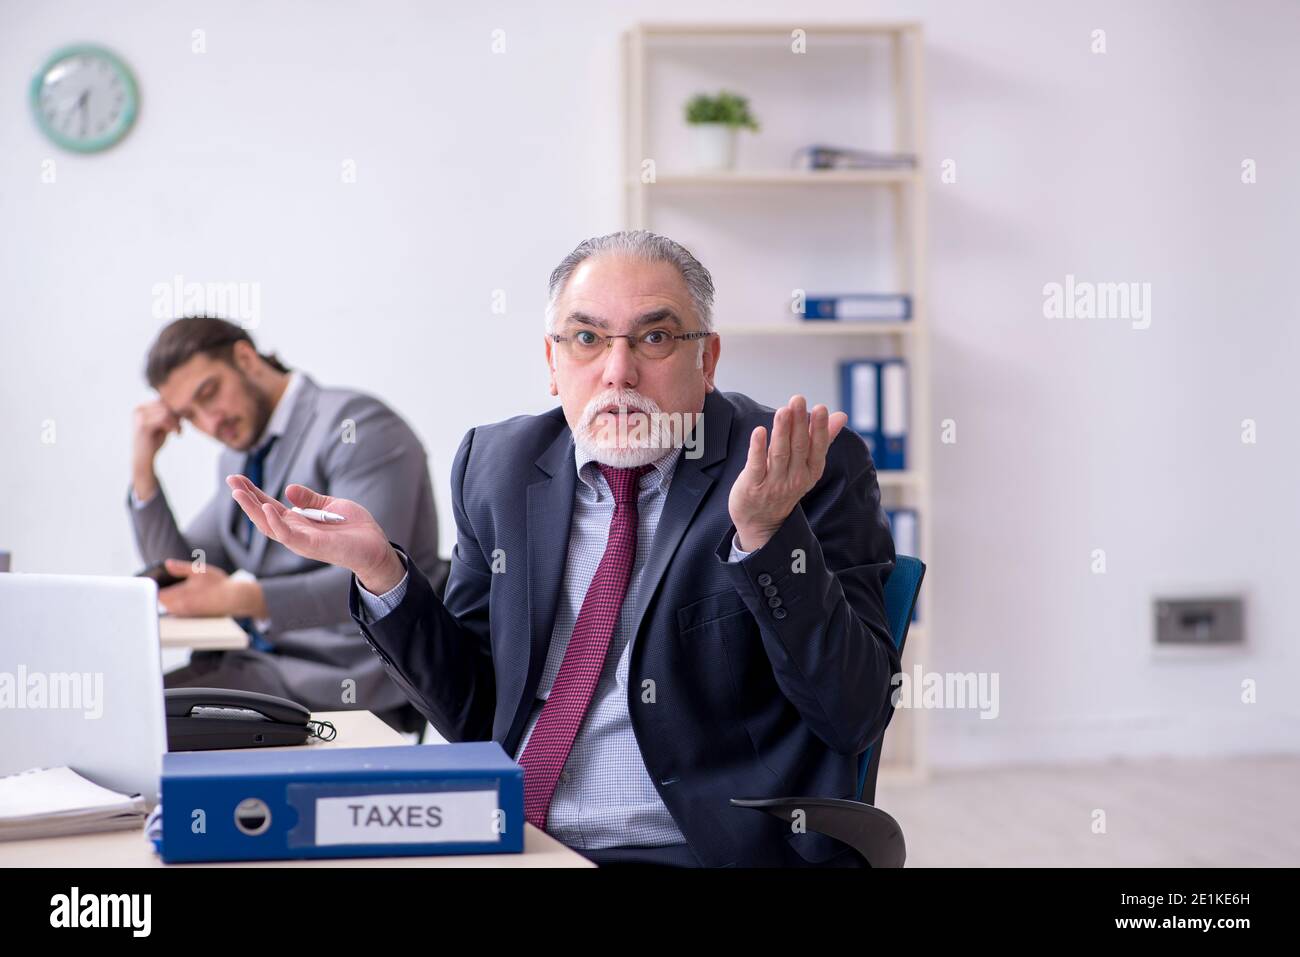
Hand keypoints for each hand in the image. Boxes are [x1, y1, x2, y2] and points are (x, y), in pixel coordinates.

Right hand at [132, 400, 180, 499]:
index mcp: (141, 408)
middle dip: (176, 416)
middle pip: (164, 405)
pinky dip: (172, 426)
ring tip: (178, 431)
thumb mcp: (163, 425)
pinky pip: (163, 419)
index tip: (180, 422)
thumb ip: (169, 415)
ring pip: (166, 411)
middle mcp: (138, 410)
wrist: (143, 459)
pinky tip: (175, 434)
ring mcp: (139, 417)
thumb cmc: (153, 442)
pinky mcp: (143, 425)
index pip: (162, 401)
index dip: (174, 410)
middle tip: (180, 428)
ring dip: (175, 422)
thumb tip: (184, 405)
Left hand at [157, 559, 265, 617]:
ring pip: (168, 606)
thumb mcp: (199, 570)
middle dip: (159, 590)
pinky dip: (175, 602)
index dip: (152, 586)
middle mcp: (180, 608)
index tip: (150, 578)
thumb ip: (181, 567)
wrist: (235, 599)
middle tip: (158, 579)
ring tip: (169, 587)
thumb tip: (167, 564)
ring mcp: (185, 614)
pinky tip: (182, 594)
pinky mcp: (191, 617)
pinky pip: (176, 610)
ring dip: (167, 597)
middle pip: (161, 600)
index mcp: (180, 596)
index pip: (156, 594)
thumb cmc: (219, 584)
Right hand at [226, 476, 403, 592]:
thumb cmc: (354, 529)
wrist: (375, 547)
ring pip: (269, 526)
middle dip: (245, 498)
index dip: (252, 493)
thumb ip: (309, 499)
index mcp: (297, 522)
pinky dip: (276, 523)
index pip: (268, 506)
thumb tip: (287, 488)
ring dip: (253, 509)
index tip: (236, 477)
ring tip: (238, 492)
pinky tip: (267, 508)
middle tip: (230, 480)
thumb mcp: (330, 505)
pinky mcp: (312, 546)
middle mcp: (294, 533)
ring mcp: (301, 541)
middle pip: (262, 516)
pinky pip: (288, 535)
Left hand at [728, 394, 847, 552]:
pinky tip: (759, 431)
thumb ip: (823, 439)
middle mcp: (795, 478)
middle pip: (799, 447)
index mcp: (810, 471)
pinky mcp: (753, 486)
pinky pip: (757, 465)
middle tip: (798, 399)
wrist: (762, 522)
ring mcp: (774, 483)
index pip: (818, 447)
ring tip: (783, 410)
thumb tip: (841, 416)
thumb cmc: (784, 485)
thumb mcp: (807, 466)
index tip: (821, 408)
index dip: (819, 428)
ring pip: (779, 453)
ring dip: (781, 431)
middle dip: (799, 422)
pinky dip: (758, 448)